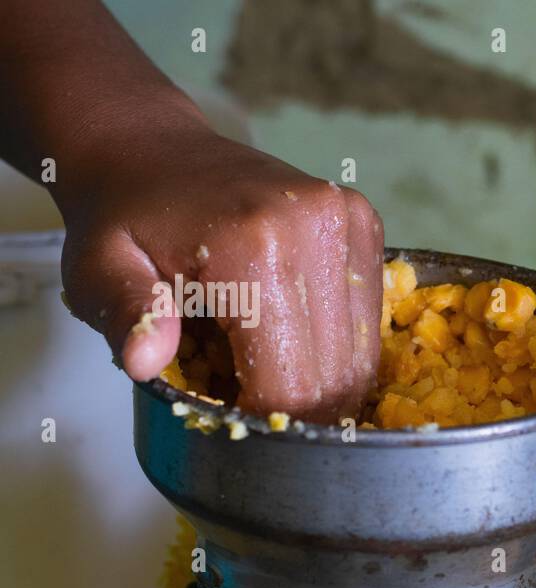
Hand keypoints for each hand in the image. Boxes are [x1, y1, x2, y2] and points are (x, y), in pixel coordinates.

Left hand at [59, 125, 383, 422]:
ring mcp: (348, 221)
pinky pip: (369, 318)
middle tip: (255, 409)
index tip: (235, 423)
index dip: (265, 421)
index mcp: (254, 245)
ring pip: (361, 352)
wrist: (151, 148)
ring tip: (275, 375)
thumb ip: (126, 315)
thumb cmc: (123, 217)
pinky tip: (297, 340)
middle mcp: (316, 227)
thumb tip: (146, 363)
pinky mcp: (364, 223)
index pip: (289, 382)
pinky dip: (340, 346)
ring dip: (325, 383)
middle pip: (335, 374)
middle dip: (300, 411)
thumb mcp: (99, 269)